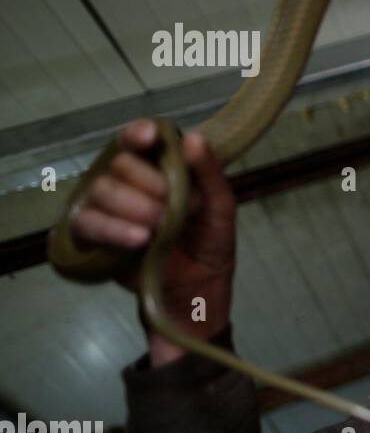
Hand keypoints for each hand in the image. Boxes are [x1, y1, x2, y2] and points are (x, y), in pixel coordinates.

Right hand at [68, 119, 236, 366]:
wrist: (196, 298)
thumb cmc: (208, 249)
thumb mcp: (221, 211)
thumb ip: (210, 174)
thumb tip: (192, 137)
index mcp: (158, 171)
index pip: (137, 140)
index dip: (138, 133)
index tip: (150, 138)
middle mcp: (127, 184)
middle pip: (121, 163)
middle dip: (151, 184)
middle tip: (174, 209)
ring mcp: (105, 210)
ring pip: (101, 189)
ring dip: (135, 206)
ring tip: (160, 228)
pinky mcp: (89, 239)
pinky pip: (85, 222)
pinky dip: (113, 229)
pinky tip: (139, 239)